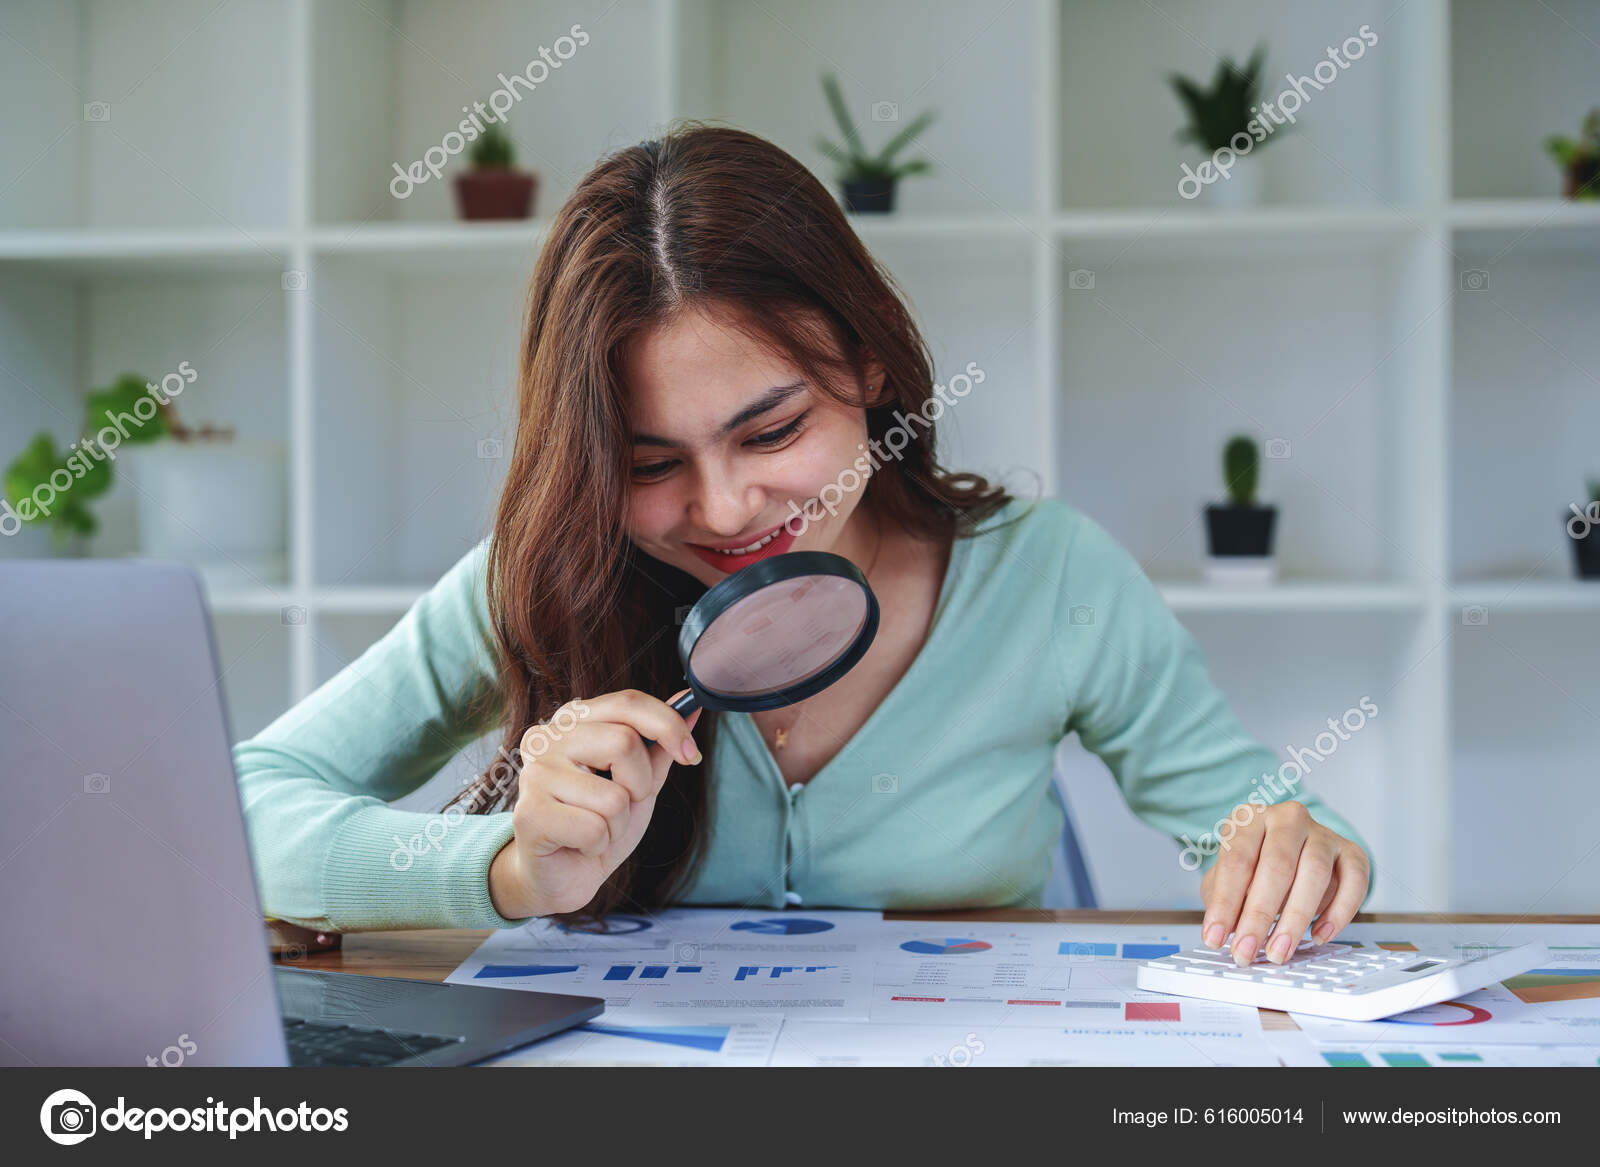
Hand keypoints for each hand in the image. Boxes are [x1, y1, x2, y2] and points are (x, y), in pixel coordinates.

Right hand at [488, 688, 701, 919]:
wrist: (564, 876)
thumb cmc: (599, 824)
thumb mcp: (639, 783)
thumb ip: (660, 747)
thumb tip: (693, 707)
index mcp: (572, 721)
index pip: (627, 702)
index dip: (668, 725)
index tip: (692, 755)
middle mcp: (546, 738)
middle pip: (624, 742)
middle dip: (640, 785)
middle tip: (622, 806)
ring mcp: (534, 775)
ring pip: (613, 795)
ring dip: (618, 824)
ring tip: (596, 829)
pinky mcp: (529, 815)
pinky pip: (594, 828)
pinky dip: (599, 845)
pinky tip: (579, 846)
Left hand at [1198, 800, 1369, 965]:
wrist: (1294, 851)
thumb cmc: (1255, 867)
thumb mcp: (1228, 879)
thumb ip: (1222, 900)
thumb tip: (1221, 933)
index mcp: (1249, 818)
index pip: (1236, 860)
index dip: (1225, 903)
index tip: (1214, 938)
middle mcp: (1287, 819)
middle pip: (1277, 866)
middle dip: (1259, 915)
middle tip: (1247, 950)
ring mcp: (1323, 833)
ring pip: (1315, 873)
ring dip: (1295, 919)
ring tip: (1279, 950)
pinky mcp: (1351, 852)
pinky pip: (1355, 881)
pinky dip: (1339, 913)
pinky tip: (1318, 935)